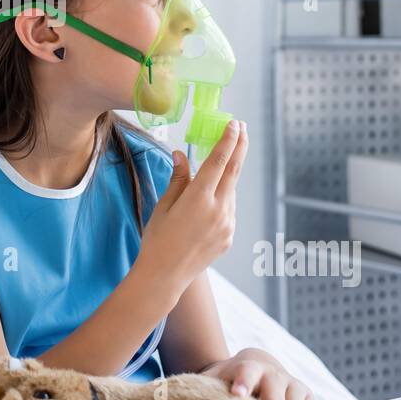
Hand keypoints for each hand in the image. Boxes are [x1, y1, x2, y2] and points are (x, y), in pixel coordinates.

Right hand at [137, 119, 247, 290]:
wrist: (165, 275)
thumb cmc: (157, 239)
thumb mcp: (164, 205)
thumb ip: (178, 179)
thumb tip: (182, 155)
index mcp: (199, 198)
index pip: (219, 161)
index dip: (228, 140)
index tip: (235, 124)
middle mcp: (219, 210)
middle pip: (234, 171)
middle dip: (239, 147)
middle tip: (243, 129)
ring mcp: (227, 224)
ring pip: (230, 191)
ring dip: (227, 176)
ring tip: (215, 169)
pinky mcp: (229, 236)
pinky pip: (228, 210)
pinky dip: (222, 199)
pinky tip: (208, 203)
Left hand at [199, 347, 319, 399]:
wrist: (256, 366)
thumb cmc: (227, 382)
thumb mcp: (213, 380)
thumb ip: (200, 391)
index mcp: (248, 367)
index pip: (246, 372)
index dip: (243, 383)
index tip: (236, 395)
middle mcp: (274, 374)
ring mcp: (293, 384)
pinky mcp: (308, 396)